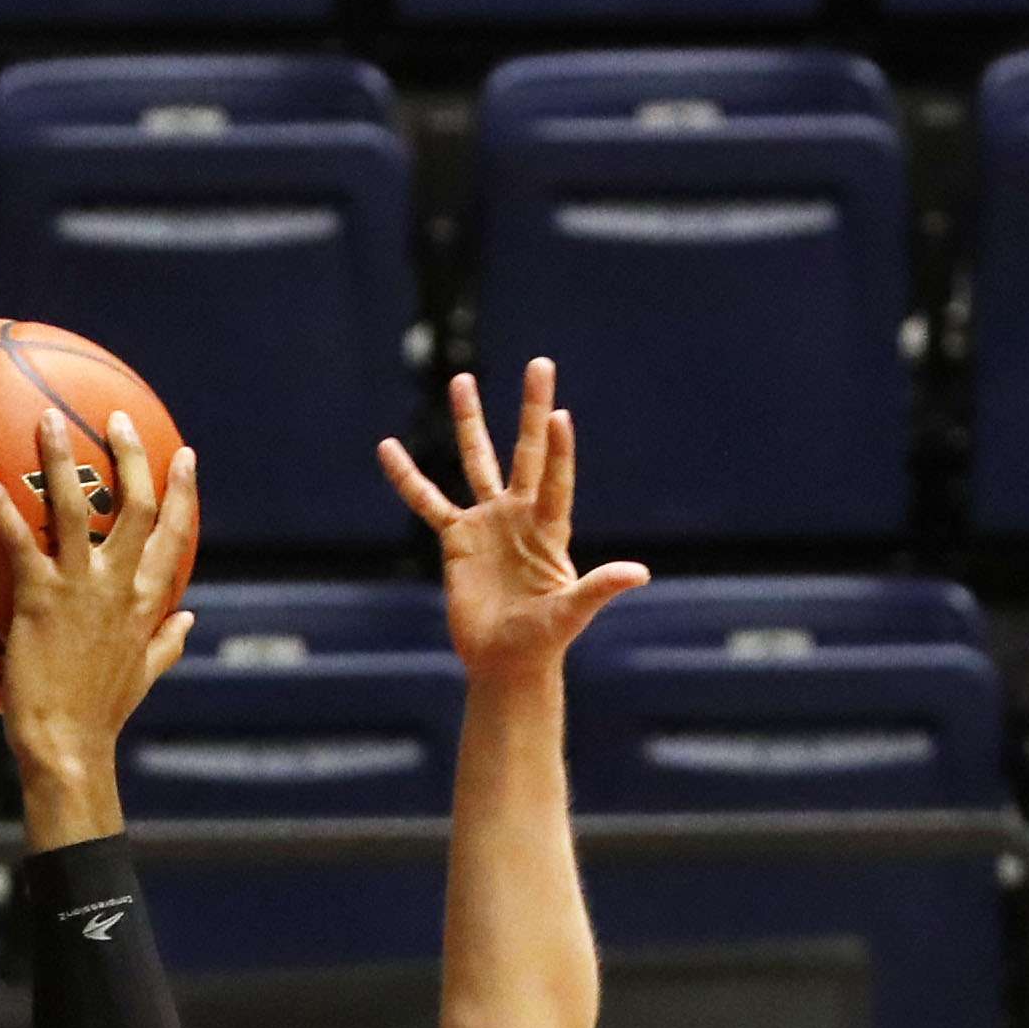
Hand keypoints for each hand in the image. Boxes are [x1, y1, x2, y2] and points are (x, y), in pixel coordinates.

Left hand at [0, 410, 195, 834]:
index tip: (184, 457)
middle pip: (135, 504)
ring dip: (63, 459)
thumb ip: (168, 642)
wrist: (70, 745)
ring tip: (48, 419)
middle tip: (118, 417)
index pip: (176, 533)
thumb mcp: (145, 675)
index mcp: (148, 600)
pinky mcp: (40, 598)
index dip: (182, 491)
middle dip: (131, 454)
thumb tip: (190, 620)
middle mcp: (120, 584)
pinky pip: (18, 539)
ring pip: (78, 506)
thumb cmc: (102, 715)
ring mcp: (81, 587)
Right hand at [380, 363, 648, 679]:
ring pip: (477, 461)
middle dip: (532, 409)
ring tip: (462, 380)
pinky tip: (387, 448)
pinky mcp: (457, 540)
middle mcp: (521, 515)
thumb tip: (640, 573)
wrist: (505, 663)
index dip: (557, 449)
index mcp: (549, 528)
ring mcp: (488, 523)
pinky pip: (427, 502)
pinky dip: (407, 478)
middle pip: (526, 451)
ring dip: (471, 421)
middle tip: (540, 363)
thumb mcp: (571, 612)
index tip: (558, 413)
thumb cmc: (542, 641)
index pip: (555, 478)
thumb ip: (600, 587)